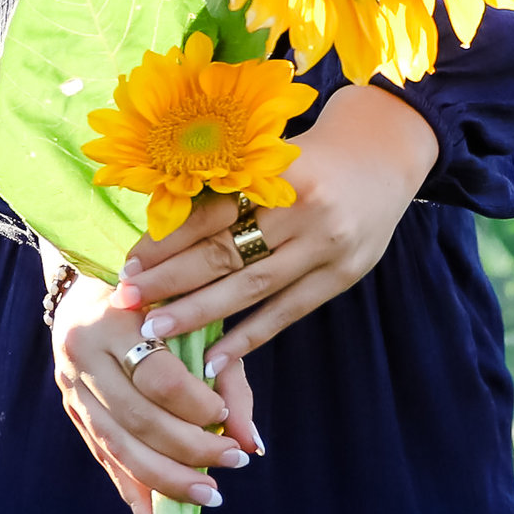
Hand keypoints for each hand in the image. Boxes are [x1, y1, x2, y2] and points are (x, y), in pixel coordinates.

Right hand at [49, 270, 262, 511]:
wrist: (87, 280)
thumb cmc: (157, 298)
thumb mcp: (192, 317)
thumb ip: (228, 373)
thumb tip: (252, 441)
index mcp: (114, 318)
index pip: (158, 376)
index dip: (195, 405)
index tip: (222, 417)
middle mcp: (83, 353)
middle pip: (138, 418)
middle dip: (189, 450)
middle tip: (232, 462)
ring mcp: (71, 384)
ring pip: (118, 444)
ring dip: (166, 478)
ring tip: (209, 494)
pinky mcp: (71, 407)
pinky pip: (102, 454)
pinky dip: (132, 486)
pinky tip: (156, 511)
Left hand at [114, 83, 439, 368]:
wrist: (385, 156)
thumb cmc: (312, 156)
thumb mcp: (272, 157)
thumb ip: (229, 186)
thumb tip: (161, 226)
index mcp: (278, 173)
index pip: (211, 214)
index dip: (167, 241)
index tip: (130, 263)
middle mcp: (303, 211)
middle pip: (225, 253)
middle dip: (171, 280)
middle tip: (128, 299)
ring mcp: (325, 248)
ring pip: (251, 288)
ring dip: (200, 312)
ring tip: (157, 329)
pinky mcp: (341, 277)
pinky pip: (287, 313)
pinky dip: (249, 337)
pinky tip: (215, 357)